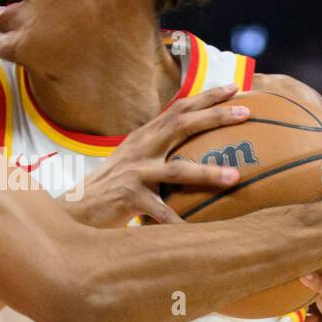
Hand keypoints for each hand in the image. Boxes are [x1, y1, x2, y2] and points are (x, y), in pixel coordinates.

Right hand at [62, 85, 247, 226]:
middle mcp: (140, 149)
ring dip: (208, 172)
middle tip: (246, 112)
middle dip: (215, 116)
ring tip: (235, 177)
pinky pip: (161, 213)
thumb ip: (159, 152)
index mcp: (143, 137)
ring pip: (177, 169)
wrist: (74, 209)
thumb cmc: (110, 189)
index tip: (235, 87)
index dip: (206, 97)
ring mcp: (134, 173)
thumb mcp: (133, 162)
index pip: (178, 109)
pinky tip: (201, 233)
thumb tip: (195, 149)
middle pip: (181, 125)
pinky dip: (181, 223)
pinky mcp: (128, 198)